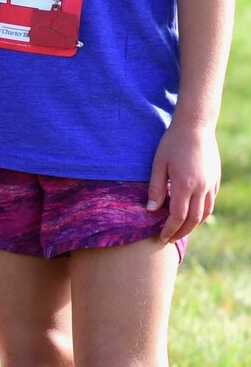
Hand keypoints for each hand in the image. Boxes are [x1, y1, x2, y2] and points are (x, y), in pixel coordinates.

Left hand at [148, 119, 219, 241]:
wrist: (195, 127)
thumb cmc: (172, 144)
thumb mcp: (158, 165)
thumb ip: (155, 188)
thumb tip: (151, 210)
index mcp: (185, 185)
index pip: (178, 216)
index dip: (170, 229)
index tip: (161, 237)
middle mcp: (201, 188)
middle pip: (194, 219)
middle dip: (181, 232)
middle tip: (170, 239)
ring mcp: (211, 184)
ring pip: (206, 212)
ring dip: (193, 224)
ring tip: (181, 230)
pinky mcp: (215, 179)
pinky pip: (211, 201)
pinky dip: (202, 212)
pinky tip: (192, 213)